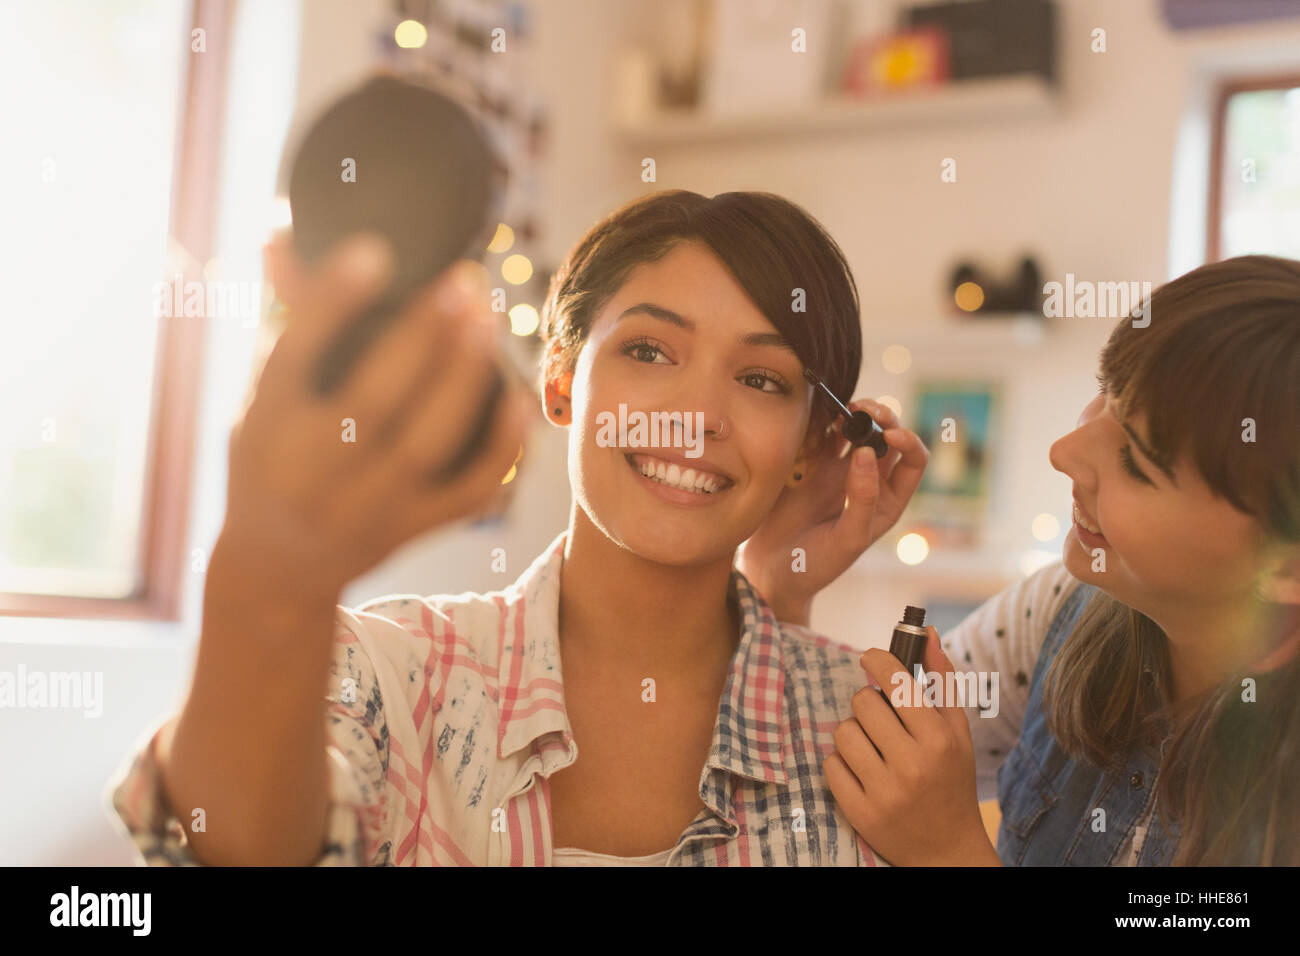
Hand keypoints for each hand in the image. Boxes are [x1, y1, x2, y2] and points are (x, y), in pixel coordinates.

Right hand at [220, 230, 532, 595]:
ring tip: (487, 319)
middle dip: (422, 335)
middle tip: (461, 280)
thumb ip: (283, 318)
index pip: (295, 356)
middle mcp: (313, 469)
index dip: (334, 301)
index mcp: (267, 425)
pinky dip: (499, 446)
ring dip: (462, 377)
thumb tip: (283, 231)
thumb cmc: (268, 457)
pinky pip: (466, 491)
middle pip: (373, 400)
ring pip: (425, 443)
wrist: (277, 569)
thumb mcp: (258, 395)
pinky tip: (518, 396)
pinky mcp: (409, 529)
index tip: (376, 250)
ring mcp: (366, 506)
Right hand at [735, 398, 927, 624]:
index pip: (913, 460)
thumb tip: (866, 452)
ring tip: (843, 409)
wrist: (773, 571)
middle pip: (888, 437)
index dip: (908, 441)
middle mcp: (867, 481)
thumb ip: (862, 498)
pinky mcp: (811, 467)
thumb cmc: (817, 565)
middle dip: (882, 418)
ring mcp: (839, 472)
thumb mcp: (847, 539)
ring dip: (855, 415)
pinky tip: (818, 419)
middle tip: (863, 410)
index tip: (890, 434)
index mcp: (887, 501)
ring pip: (857, 431)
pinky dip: (824, 422)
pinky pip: (823, 436)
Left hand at [823, 626, 999, 865]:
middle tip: (880, 717)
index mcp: (939, 739)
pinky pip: (830, 766)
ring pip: (843, 732)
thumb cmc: (952, 779)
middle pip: (862, 702)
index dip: (877, 660)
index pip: (896, 681)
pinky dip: (841, 764)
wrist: (948, 850)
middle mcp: (913, 764)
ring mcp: (884, 790)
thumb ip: (943, 680)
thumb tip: (927, 633)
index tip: (870, 657)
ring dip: (853, 734)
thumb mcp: (958, 731)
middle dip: (868, 703)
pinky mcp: (860, 812)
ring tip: (873, 747)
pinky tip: (863, 772)